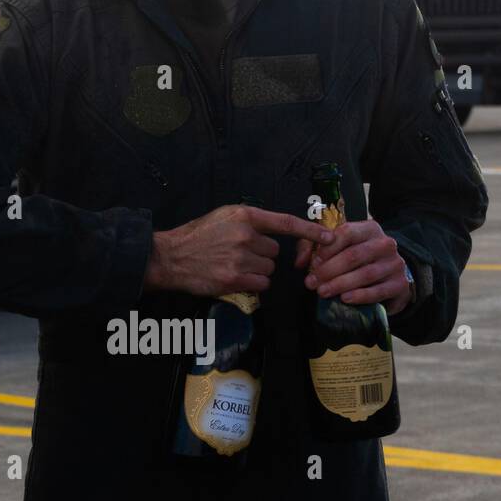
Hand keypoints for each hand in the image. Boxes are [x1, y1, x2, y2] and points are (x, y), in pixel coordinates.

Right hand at [145, 204, 333, 297]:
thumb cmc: (196, 236)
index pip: (285, 223)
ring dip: (257, 271)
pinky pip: (261, 284)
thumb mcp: (223, 217)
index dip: (310, 230)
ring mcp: (240, 258)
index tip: (330, 237)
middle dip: (263, 255)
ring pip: (269, 269)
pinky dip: (252, 284)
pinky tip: (234, 277)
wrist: (170, 256)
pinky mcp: (235, 279)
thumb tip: (275, 233)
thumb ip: (249, 222)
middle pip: (275, 251)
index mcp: (243, 215)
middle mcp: (245, 235)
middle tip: (240, 254)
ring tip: (233, 266)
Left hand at [295, 218, 412, 312]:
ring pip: (365, 274)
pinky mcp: (401, 284)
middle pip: (354, 255)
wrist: (388, 276)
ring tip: (322, 292)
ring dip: (340, 284)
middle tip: (312, 283)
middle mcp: (385, 243)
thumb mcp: (336, 247)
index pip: (346, 232)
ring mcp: (395, 264)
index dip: (327, 248)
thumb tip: (299, 263)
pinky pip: (379, 291)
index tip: (312, 263)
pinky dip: (360, 296)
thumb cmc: (356, 258)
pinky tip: (345, 299)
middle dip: (329, 270)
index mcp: (369, 229)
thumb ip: (313, 248)